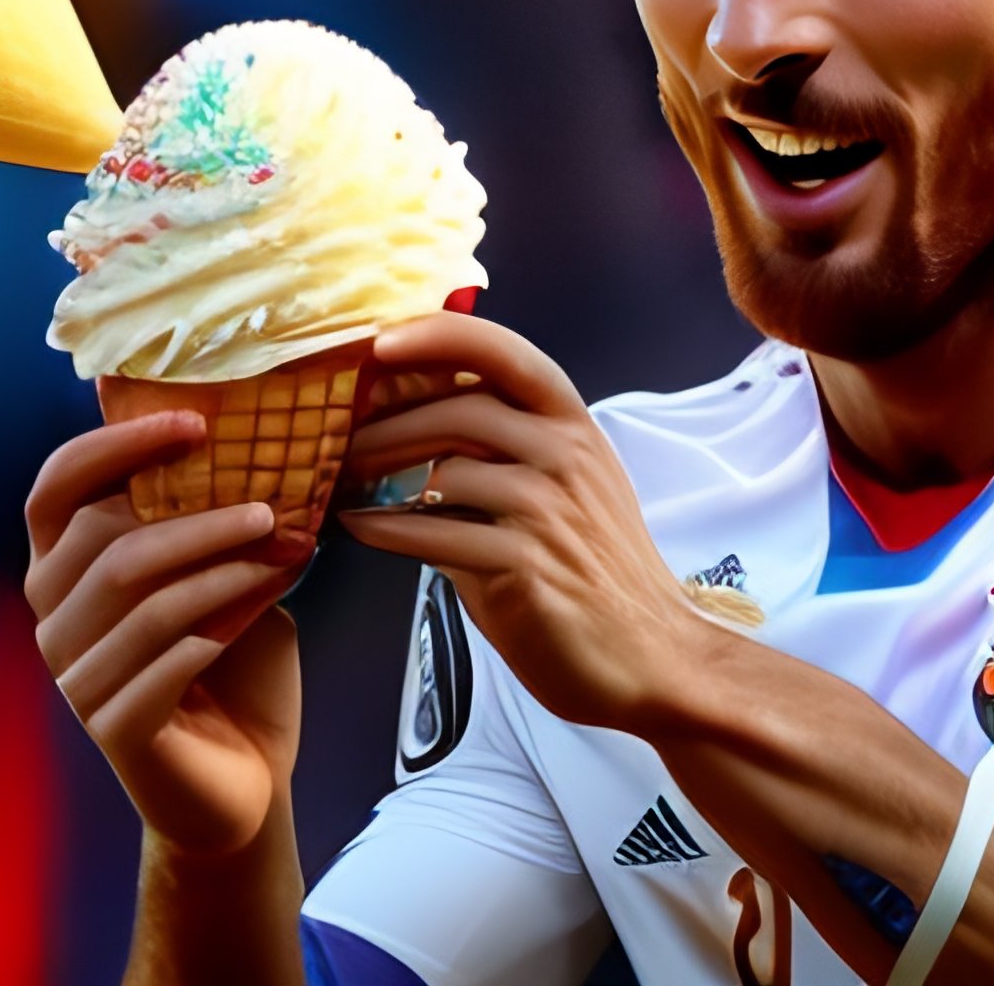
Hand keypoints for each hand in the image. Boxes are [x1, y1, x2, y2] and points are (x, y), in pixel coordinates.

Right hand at [23, 411, 306, 860]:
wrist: (245, 774)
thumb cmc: (229, 661)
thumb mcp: (218, 573)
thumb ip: (206, 520)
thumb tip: (245, 441)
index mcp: (61, 568)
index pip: (55, 487)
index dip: (112, 445)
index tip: (192, 422)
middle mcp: (52, 620)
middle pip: (104, 538)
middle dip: (194, 512)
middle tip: (268, 503)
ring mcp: (75, 679)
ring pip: (141, 597)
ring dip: (220, 564)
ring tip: (286, 548)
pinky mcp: (113, 728)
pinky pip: (162, 660)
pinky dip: (218, 626)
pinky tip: (260, 611)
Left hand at [339, 315, 701, 737]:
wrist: (654, 656)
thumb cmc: (596, 567)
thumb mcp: (562, 486)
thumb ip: (501, 450)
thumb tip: (406, 423)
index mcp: (572, 423)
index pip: (504, 352)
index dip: (437, 336)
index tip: (380, 342)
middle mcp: (564, 455)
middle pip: (459, 409)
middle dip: (387, 419)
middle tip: (339, 432)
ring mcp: (547, 510)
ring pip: (440, 472)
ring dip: (376, 475)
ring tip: (342, 481)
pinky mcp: (524, 567)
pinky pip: (432, 536)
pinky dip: (383, 528)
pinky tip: (359, 526)